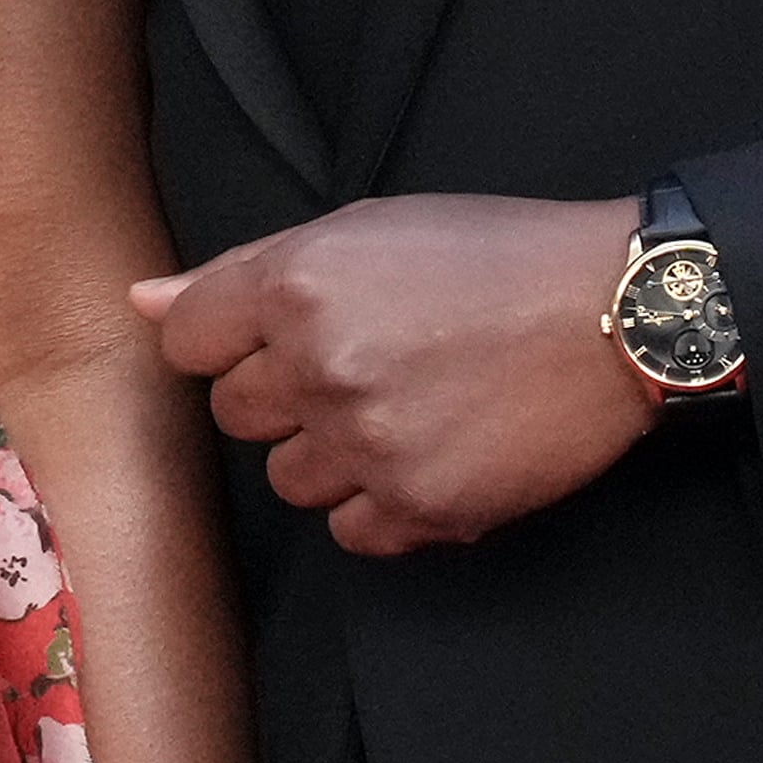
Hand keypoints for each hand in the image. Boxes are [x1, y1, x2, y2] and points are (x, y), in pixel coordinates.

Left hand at [130, 193, 655, 554]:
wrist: (617, 310)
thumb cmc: (494, 256)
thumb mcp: (363, 228)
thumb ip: (243, 270)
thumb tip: (144, 301)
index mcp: (297, 284)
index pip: (187, 342)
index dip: (228, 340)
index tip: (276, 338)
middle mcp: (321, 366)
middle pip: (234, 415)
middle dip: (283, 395)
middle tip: (362, 366)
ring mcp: (370, 443)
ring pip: (288, 480)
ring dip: (331, 454)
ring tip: (405, 408)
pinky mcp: (422, 506)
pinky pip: (351, 533)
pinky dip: (382, 506)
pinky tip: (429, 454)